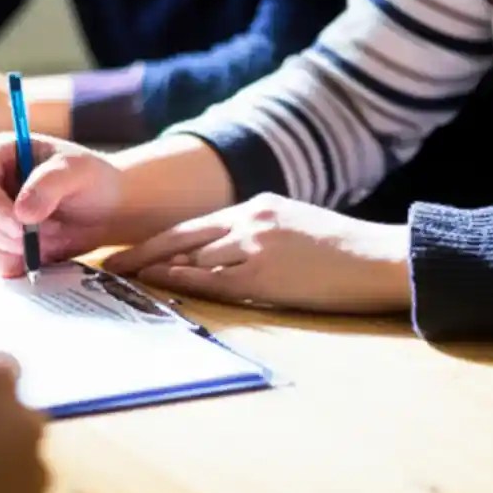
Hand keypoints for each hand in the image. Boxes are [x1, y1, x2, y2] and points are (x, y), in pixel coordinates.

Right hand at [0, 133, 123, 277]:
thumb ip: (49, 184)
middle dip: (14, 235)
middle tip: (55, 231)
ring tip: (55, 237)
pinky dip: (17, 265)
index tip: (22, 225)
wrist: (106, 210)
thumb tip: (21, 213)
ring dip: (19, 251)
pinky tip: (43, 254)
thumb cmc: (92, 180)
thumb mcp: (78, 171)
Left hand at [104, 193, 410, 311]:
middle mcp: (250, 220)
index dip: (159, 240)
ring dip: (154, 269)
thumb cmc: (345, 253)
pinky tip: (156, 285)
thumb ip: (259, 236)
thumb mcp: (296, 229)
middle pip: (181, 237)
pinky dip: (179, 282)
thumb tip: (226, 259)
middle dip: (142, 251)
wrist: (382, 259)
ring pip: (191, 258)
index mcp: (257, 207)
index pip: (195, 225)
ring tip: (123, 280)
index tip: (133, 250)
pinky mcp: (262, 274)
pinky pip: (210, 280)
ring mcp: (254, 245)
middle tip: (110, 263)